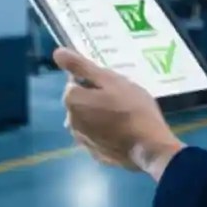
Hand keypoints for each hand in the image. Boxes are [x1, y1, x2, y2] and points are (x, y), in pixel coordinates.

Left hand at [53, 48, 184, 178]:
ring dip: (99, 115)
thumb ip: (82, 66)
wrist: (149, 146)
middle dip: (95, 97)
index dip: (94, 80)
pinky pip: (96, 136)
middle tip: (121, 97)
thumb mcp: (110, 80)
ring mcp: (83, 141)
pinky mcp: (95, 154)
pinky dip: (105, 132)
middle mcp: (71, 121)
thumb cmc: (132, 108)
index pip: (75, 81)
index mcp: (73, 101)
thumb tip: (57, 53)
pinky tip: (123, 131)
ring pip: (87, 119)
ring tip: (123, 115)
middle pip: (80, 101)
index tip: (113, 84)